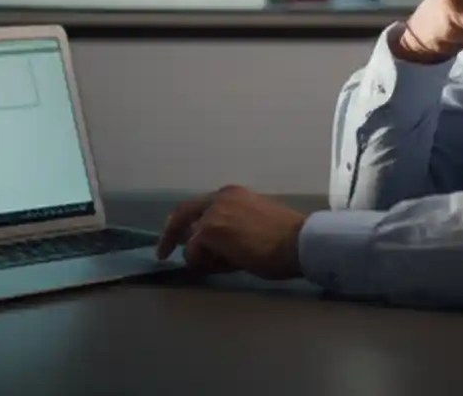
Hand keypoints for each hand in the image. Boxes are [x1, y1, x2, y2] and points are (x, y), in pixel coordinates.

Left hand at [156, 185, 307, 279]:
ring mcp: (213, 213)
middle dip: (171, 234)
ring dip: (201, 256)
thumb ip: (230, 228)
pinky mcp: (210, 231)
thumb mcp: (254, 224)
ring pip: (190, 239)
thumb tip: (213, 249)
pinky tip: (224, 267)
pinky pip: (194, 253)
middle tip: (163, 252)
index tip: (180, 237)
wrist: (299, 242)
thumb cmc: (286, 239)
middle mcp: (219, 198)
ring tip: (223, 266)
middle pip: (183, 213)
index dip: (187, 223)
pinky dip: (203, 264)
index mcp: (232, 194)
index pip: (200, 206)